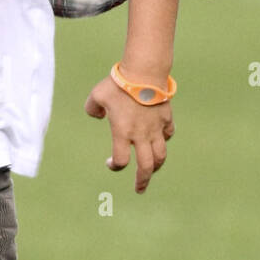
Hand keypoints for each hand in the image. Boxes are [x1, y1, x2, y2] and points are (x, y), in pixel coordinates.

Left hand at [84, 74, 174, 193]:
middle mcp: (141, 134)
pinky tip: (159, 140)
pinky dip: (163, 140)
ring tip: (151, 171)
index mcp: (123, 132)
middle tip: (139, 189)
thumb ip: (92, 108)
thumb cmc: (118, 83)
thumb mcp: (97, 95)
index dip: (115, 166)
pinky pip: (168, 134)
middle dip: (143, 180)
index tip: (110, 163)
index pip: (121, 160)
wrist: (144, 71)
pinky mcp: (166, 118)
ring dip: (156, 166)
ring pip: (160, 155)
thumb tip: (98, 116)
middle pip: (146, 166)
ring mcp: (156, 127)